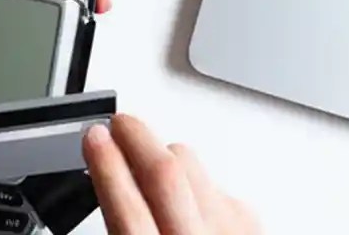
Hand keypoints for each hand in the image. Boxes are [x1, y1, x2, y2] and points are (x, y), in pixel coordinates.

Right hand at [84, 114, 260, 234]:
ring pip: (193, 166)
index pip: (127, 208)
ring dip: (164, 155)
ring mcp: (234, 234)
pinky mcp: (254, 225)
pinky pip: (214, 183)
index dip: (105, 165)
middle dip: (135, 137)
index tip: (93, 138)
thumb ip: (123, 228)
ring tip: (144, 160)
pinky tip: (182, 199)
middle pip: (167, 173)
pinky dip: (193, 182)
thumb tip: (108, 185)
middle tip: (116, 125)